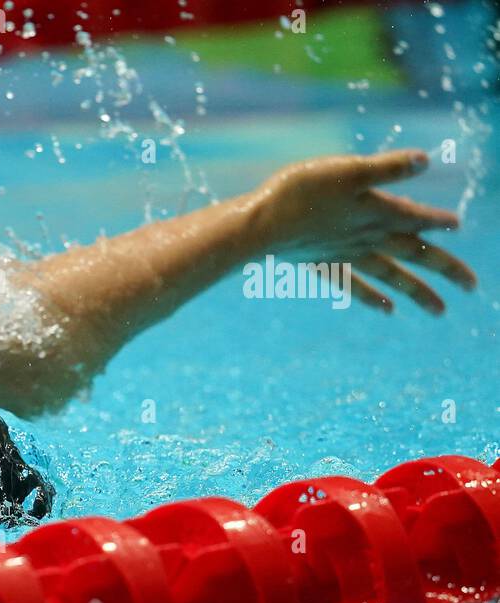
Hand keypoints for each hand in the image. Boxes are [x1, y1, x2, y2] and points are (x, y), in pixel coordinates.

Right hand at [253, 149, 476, 313]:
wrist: (260, 227)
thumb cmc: (299, 193)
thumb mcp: (347, 170)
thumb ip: (387, 168)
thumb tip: (425, 161)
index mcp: (375, 212)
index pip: (416, 218)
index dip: (438, 220)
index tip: (457, 226)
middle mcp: (366, 237)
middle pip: (413, 254)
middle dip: (445, 269)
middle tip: (473, 287)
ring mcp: (346, 254)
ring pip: (391, 276)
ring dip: (417, 292)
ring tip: (440, 311)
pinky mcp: (324, 263)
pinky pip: (354, 285)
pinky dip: (373, 299)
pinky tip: (387, 310)